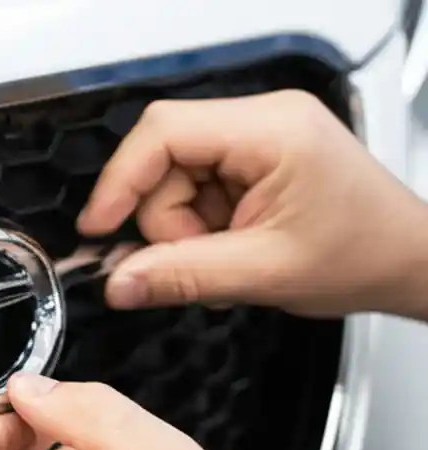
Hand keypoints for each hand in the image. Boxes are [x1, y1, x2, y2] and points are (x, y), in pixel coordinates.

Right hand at [79, 90, 427, 319]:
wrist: (406, 262)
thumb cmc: (363, 255)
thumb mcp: (265, 273)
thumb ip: (183, 277)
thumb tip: (119, 281)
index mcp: (271, 131)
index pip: (164, 133)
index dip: (120, 180)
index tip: (99, 227)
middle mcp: (263, 120)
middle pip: (162, 159)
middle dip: (165, 219)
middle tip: (196, 260)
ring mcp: (257, 137)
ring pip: (172, 179)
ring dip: (183, 229)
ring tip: (229, 257)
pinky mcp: (251, 159)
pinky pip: (193, 188)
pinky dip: (199, 226)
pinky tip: (231, 246)